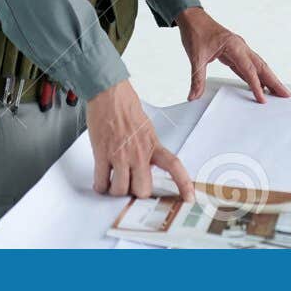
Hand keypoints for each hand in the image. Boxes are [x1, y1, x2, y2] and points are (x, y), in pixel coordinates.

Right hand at [87, 79, 194, 200]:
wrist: (108, 93)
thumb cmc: (125, 106)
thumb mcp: (146, 129)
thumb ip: (148, 149)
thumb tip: (145, 166)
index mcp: (152, 145)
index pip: (174, 166)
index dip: (184, 184)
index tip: (189, 197)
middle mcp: (138, 152)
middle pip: (142, 190)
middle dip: (135, 192)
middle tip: (130, 185)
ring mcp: (120, 155)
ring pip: (120, 190)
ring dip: (115, 189)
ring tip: (113, 182)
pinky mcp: (103, 154)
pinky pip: (102, 181)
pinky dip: (100, 185)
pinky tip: (101, 180)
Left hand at [176, 7, 290, 103]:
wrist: (192, 18)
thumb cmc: (196, 31)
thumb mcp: (195, 56)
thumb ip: (197, 78)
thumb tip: (193, 95)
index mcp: (234, 45)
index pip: (248, 69)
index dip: (256, 85)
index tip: (263, 98)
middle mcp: (240, 46)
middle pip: (261, 66)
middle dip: (274, 81)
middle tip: (285, 95)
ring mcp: (239, 49)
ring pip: (257, 66)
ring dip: (268, 79)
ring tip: (278, 92)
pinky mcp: (234, 52)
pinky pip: (248, 66)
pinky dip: (255, 76)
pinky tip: (260, 85)